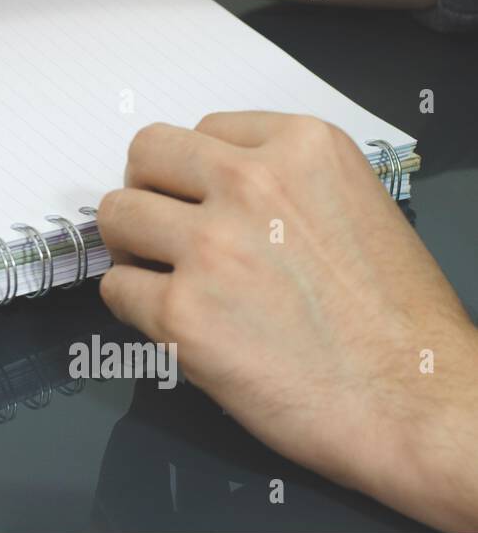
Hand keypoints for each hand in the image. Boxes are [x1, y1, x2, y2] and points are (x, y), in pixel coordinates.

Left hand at [96, 111, 477, 531]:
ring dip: (130, 245)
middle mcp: (251, 183)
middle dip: (148, 191)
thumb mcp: (354, 204)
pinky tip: (172, 322)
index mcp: (302, 148)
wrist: (417, 402)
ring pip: (116, 215)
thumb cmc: (398, 320)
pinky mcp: (182, 313)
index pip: (203, 130)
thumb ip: (283, 182)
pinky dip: (133, 305)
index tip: (199, 199)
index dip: (195, 171)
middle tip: (160, 228)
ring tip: (159, 273)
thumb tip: (209, 187)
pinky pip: (116, 288)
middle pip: (146, 155)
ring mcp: (211, 246)